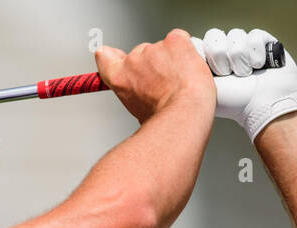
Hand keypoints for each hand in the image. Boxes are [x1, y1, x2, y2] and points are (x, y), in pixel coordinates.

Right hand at [95, 30, 216, 124]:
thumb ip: (135, 93)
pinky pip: (180, 40)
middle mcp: (133, 60)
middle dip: (154, 64)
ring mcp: (154, 48)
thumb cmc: (164, 118)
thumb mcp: (138, 112)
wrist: (183, 112)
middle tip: (167, 82)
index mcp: (120, 78)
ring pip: (164, 48)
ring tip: (182, 81)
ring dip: (172, 60)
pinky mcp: (174, 41)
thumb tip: (143, 95)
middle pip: (142, 53)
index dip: (110, 55)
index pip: (106, 58)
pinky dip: (186, 50)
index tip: (112, 54)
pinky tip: (190, 67)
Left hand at [190, 28, 296, 141]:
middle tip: (227, 75)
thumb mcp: (204, 88)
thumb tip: (181, 54)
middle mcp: (225, 51)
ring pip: (235, 35)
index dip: (203, 55)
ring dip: (240, 59)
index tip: (210, 74)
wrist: (263, 105)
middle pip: (214, 35)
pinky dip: (257, 54)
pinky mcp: (263, 41)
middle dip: (220, 57)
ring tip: (245, 75)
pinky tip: (259, 67)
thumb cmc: (234, 102)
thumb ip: (190, 71)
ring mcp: (244, 45)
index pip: (198, 41)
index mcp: (208, 61)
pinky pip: (254, 36)